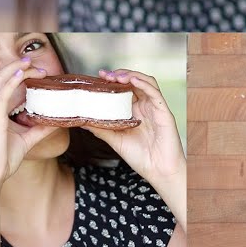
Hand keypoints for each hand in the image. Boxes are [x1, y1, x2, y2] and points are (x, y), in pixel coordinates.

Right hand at [0, 59, 54, 187]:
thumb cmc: (1, 161)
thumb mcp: (26, 141)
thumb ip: (39, 130)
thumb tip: (56, 123)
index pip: (4, 86)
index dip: (17, 75)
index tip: (35, 72)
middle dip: (15, 67)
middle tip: (33, 62)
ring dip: (15, 69)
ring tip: (29, 62)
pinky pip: (2, 94)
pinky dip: (12, 80)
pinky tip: (21, 73)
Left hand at [85, 69, 184, 184]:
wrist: (159, 171)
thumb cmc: (141, 157)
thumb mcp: (115, 140)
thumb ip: (101, 129)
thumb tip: (81, 119)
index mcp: (135, 112)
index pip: (125, 90)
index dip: (113, 81)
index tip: (99, 77)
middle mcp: (146, 107)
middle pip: (135, 83)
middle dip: (120, 75)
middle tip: (105, 75)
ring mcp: (155, 108)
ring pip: (146, 83)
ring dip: (132, 75)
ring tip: (117, 76)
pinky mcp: (164, 112)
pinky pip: (155, 93)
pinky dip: (144, 84)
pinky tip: (132, 80)